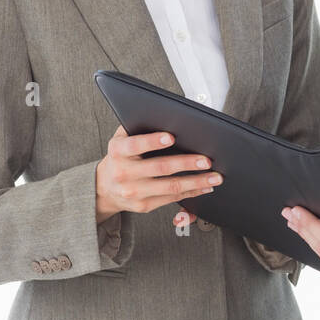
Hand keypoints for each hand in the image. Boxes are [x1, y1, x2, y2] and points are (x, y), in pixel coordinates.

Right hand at [95, 125, 220, 223]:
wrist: (104, 187)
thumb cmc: (121, 157)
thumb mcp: (122, 139)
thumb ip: (139, 126)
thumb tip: (167, 114)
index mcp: (118, 151)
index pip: (135, 145)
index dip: (153, 141)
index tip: (172, 137)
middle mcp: (124, 173)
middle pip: (160, 168)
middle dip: (186, 163)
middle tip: (206, 160)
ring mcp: (134, 192)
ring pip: (170, 187)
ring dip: (196, 182)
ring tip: (215, 176)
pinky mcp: (144, 205)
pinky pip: (172, 198)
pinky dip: (193, 192)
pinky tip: (205, 186)